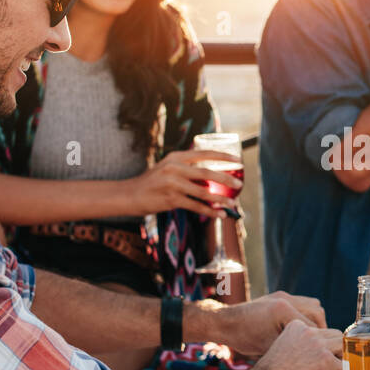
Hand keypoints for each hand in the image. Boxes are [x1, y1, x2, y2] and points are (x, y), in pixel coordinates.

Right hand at [125, 149, 241, 217]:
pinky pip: (195, 206)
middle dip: (226, 179)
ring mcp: (173, 184)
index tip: (237, 160)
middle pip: (207, 172)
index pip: (204, 154)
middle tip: (239, 184)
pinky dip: (209, 211)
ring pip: (204, 192)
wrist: (129, 194)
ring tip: (233, 204)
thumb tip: (210, 175)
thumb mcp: (167, 167)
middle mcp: (175, 168)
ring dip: (221, 199)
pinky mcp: (171, 199)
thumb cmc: (151, 182)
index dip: (223, 157)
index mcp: (176, 157)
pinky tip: (219, 215)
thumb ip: (186, 168)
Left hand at [205, 290, 326, 358]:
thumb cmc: (244, 338)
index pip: (313, 327)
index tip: (322, 353)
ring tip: (311, 337)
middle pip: (317, 313)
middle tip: (320, 345)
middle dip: (321, 329)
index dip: (319, 342)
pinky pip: (301, 304)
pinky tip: (299, 330)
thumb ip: (292, 348)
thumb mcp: (270, 347)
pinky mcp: (279, 296)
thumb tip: (312, 358)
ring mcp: (283, 295)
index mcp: (284, 311)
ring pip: (312, 306)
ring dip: (314, 321)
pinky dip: (304, 316)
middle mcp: (286, 299)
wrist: (225, 323)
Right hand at [252, 319, 343, 369]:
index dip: (320, 348)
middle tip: (323, 368)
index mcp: (296, 327)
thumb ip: (301, 347)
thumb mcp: (284, 350)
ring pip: (343, 347)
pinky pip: (343, 367)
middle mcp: (309, 332)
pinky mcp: (326, 360)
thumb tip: (314, 357)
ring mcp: (319, 345)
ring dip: (337, 361)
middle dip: (333, 351)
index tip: (310, 362)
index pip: (320, 332)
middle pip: (335, 336)